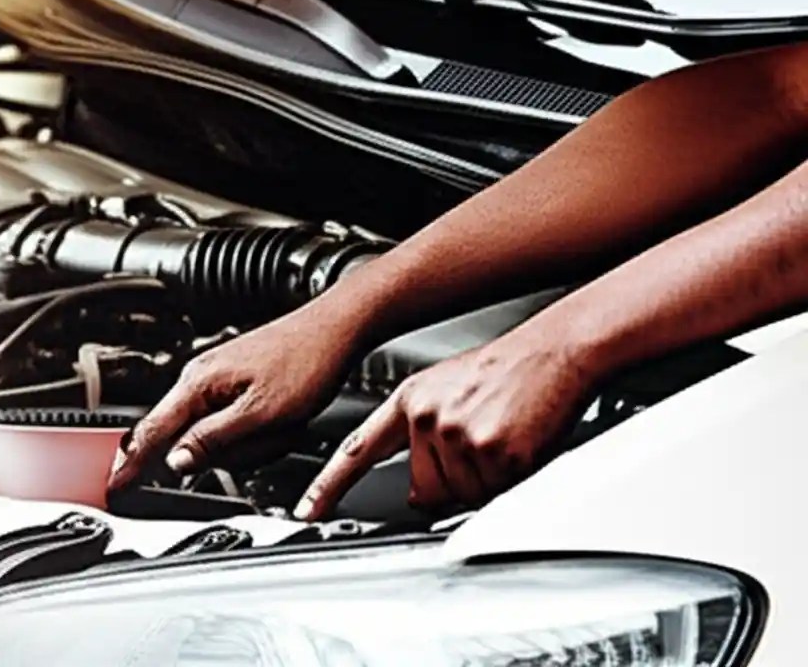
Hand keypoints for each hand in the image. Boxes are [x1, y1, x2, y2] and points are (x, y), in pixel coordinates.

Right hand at [108, 303, 363, 489]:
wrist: (336, 330)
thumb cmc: (306, 362)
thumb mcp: (260, 414)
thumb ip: (213, 439)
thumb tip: (175, 461)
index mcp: (198, 384)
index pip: (152, 431)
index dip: (131, 463)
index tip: (115, 486)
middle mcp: (200, 378)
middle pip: (185, 436)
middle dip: (222, 453)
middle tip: (265, 441)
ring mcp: (218, 379)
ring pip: (212, 432)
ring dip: (247, 443)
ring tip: (281, 426)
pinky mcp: (237, 383)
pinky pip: (230, 421)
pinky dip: (254, 433)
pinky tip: (280, 423)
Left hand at [294, 331, 596, 519]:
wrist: (553, 352)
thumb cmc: (507, 372)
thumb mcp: (448, 390)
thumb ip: (422, 434)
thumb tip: (418, 494)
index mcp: (409, 400)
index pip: (358, 449)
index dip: (330, 484)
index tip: (309, 509)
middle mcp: (425, 417)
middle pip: (424, 490)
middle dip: (452, 487)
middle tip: (479, 454)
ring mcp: (456, 434)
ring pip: (462, 495)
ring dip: (485, 482)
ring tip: (501, 441)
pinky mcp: (491, 450)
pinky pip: (495, 491)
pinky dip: (510, 479)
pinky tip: (517, 445)